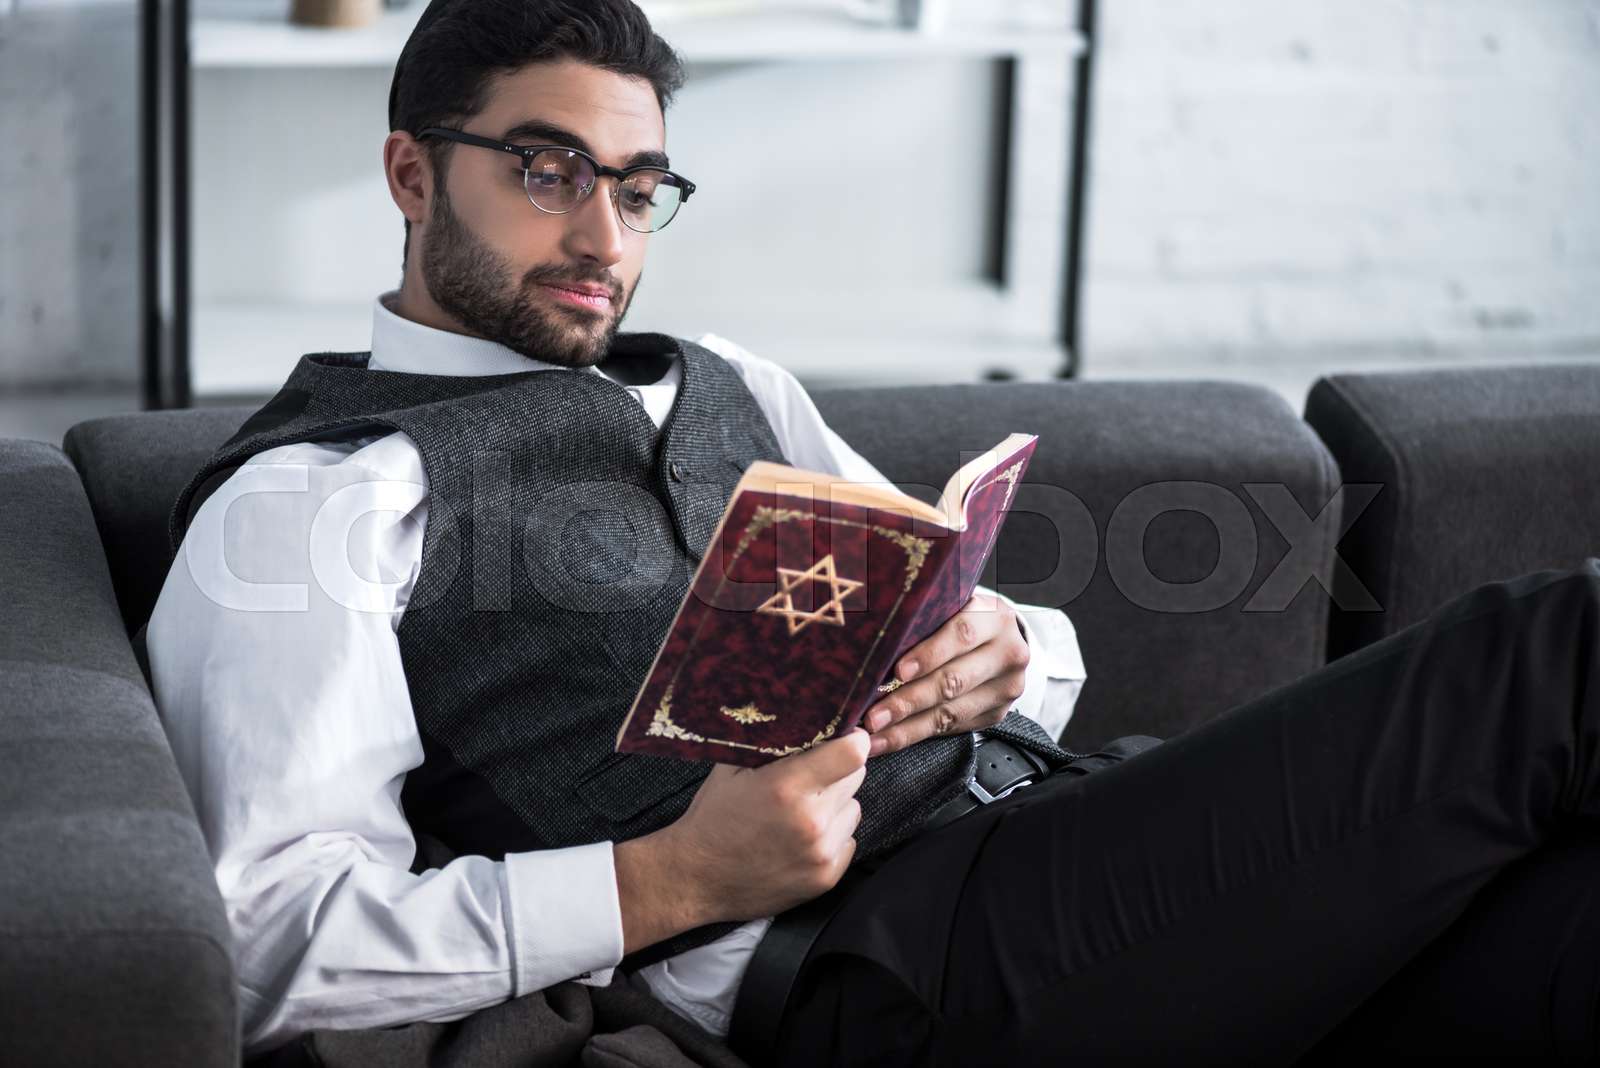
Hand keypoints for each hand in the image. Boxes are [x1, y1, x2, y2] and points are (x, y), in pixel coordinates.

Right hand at [615, 728, 869, 950]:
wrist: (697, 878)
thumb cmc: (713, 817)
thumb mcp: (733, 769)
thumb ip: (772, 744)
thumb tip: (804, 716)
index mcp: (786, 787)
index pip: (852, 752)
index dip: (852, 740)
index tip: (846, 737)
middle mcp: (810, 820)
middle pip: (856, 777)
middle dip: (840, 770)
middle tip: (813, 775)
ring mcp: (820, 852)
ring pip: (854, 809)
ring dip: (836, 805)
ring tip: (803, 811)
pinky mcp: (826, 877)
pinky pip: (848, 840)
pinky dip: (833, 836)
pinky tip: (803, 838)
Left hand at [861, 591, 1028, 757]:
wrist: (1006, 640)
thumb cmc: (965, 619)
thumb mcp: (953, 606)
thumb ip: (924, 617)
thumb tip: (874, 632)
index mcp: (994, 618)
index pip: (962, 634)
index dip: (929, 654)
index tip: (898, 671)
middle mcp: (1007, 654)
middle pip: (954, 681)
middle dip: (908, 701)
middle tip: (873, 715)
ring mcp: (1005, 688)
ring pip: (951, 712)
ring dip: (907, 728)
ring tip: (874, 735)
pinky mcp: (996, 714)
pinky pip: (952, 728)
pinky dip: (916, 735)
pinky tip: (889, 739)